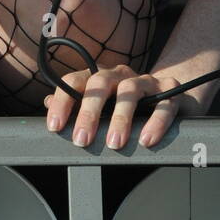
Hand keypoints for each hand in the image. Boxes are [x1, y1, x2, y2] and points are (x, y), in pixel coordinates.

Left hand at [43, 63, 205, 149]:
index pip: (75, 81)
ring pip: (129, 91)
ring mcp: (146, 80)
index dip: (62, 102)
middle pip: (100, 83)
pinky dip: (155, 122)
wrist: (172, 95)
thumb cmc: (130, 105)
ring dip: (120, 118)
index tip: (54, 126)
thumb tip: (47, 103)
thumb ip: (76, 103)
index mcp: (100, 78)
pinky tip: (146, 139)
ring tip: (114, 144)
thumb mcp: (102, 105)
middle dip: (89, 112)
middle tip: (82, 140)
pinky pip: (163, 105)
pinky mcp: (170, 91)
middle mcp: (120, 75)